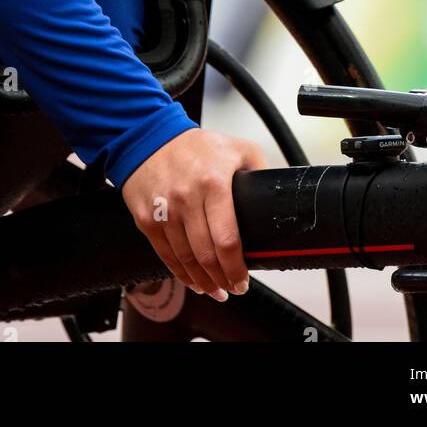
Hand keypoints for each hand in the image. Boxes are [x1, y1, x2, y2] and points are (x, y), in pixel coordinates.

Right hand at [121, 128, 266, 300]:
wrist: (150, 136)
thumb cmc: (196, 145)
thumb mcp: (238, 148)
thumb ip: (260, 171)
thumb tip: (279, 198)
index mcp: (213, 182)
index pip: (227, 239)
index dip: (236, 268)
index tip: (243, 280)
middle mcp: (187, 198)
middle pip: (206, 255)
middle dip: (223, 279)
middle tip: (233, 287)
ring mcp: (164, 211)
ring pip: (186, 260)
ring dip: (203, 282)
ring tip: (215, 289)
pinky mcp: (147, 218)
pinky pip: (165, 255)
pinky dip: (180, 273)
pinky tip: (192, 280)